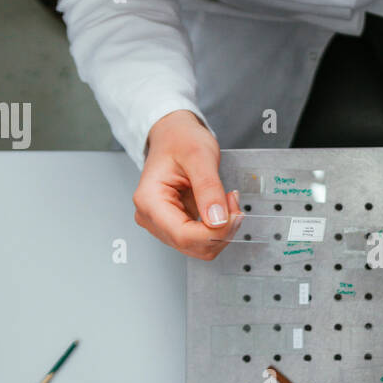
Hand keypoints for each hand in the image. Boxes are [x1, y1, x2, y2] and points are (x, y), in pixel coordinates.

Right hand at [133, 110, 242, 259]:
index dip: (214, 232)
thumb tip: (218, 220)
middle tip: (232, 200)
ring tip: (227, 200)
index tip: (233, 213)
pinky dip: (218, 227)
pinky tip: (221, 206)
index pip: (183, 235)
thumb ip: (209, 188)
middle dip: (221, 230)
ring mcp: (163, 224)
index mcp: (149, 201)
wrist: (173, 134)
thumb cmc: (179, 139)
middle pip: (192, 245)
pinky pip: (202, 239)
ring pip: (199, 247)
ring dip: (222, 229)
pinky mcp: (176, 225)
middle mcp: (151, 217)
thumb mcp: (199, 156)